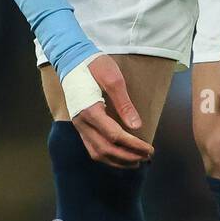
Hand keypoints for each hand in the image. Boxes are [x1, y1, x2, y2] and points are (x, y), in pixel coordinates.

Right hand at [71, 54, 153, 168]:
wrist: (70, 59)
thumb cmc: (94, 65)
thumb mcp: (113, 79)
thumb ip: (124, 104)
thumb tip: (136, 125)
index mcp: (90, 111)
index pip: (115, 136)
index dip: (133, 145)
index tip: (149, 149)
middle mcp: (81, 123)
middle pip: (106, 149)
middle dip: (128, 156)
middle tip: (147, 157)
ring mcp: (78, 125)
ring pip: (97, 153)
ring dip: (117, 161)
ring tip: (136, 161)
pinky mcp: (79, 125)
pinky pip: (92, 148)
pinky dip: (107, 156)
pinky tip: (119, 156)